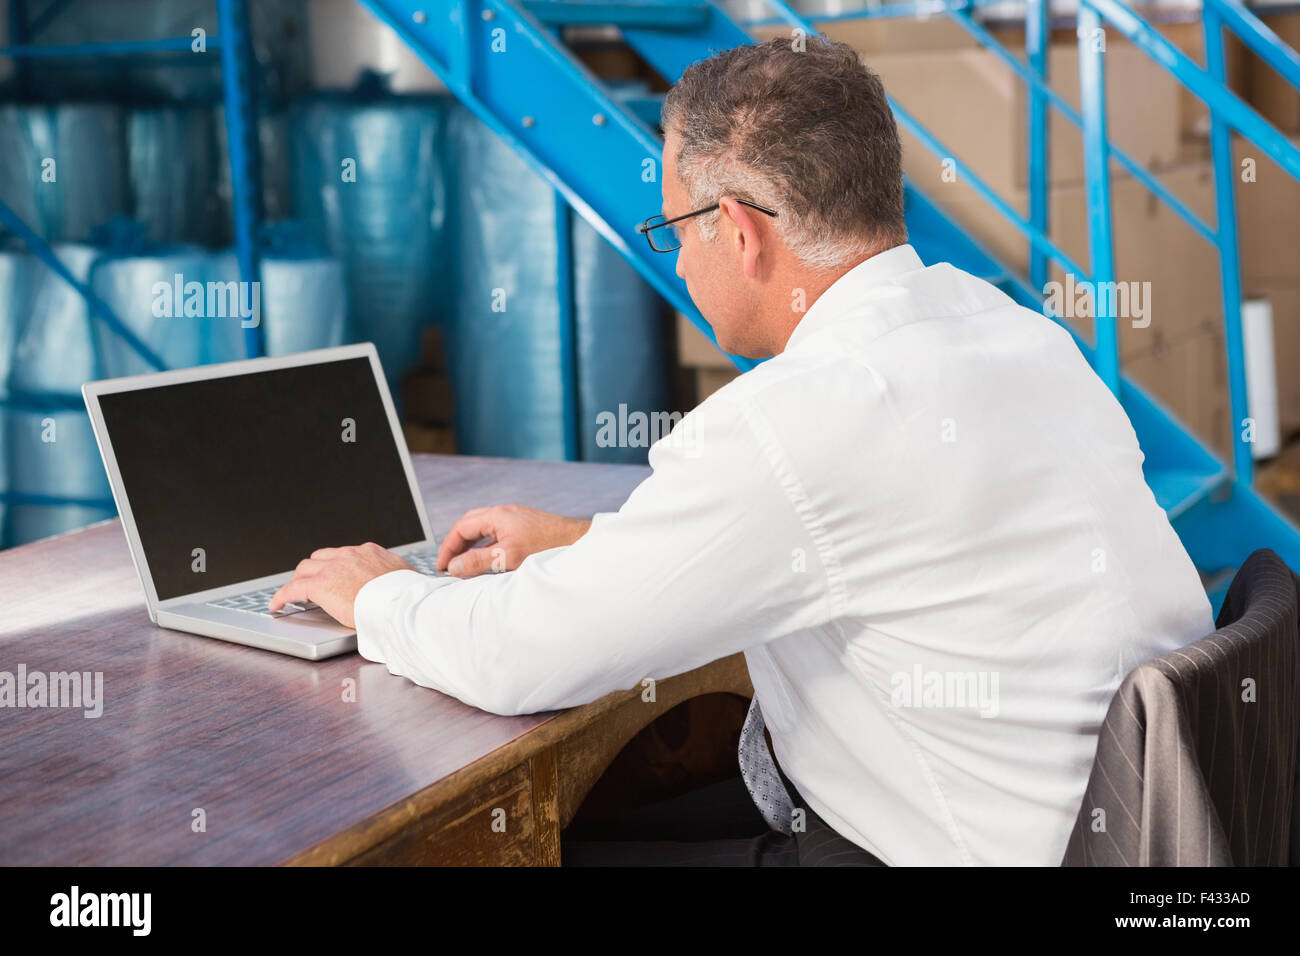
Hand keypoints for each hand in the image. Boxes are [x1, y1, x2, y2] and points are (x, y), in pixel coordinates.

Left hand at [269, 542, 412, 627]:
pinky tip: (277, 605)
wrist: (399, 603)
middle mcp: (349, 554)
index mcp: (370, 552)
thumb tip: (407, 582)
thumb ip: (399, 576)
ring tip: (293, 592)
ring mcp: (333, 568)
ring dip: (298, 579)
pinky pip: (293, 588)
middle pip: (321, 557)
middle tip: (310, 582)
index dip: (336, 565)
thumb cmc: (407, 596)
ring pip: (305, 568)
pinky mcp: (320, 585)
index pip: (345, 554)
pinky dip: (282, 596)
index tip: (335, 573)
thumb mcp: (407, 578)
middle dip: (314, 569)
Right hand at [437, 504, 590, 577]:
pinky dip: (487, 546)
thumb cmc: (547, 546)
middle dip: (457, 544)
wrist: (578, 541)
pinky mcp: (525, 526)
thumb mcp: (508, 558)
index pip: (461, 528)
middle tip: (450, 564)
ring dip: (472, 545)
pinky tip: (490, 560)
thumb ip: (478, 562)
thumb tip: (454, 567)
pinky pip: (497, 533)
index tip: (442, 566)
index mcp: (497, 515)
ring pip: (484, 529)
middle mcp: (504, 513)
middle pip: (470, 525)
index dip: (448, 547)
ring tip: (465, 564)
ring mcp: (515, 518)